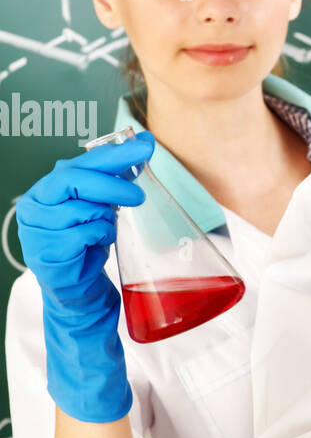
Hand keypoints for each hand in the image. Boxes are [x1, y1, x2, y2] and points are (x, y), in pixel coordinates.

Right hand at [15, 131, 154, 421]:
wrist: (78, 292)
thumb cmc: (88, 247)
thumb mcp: (101, 209)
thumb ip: (112, 182)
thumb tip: (143, 147)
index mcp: (50, 188)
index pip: (81, 162)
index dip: (114, 153)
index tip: (145, 145)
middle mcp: (38, 204)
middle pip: (75, 179)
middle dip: (112, 183)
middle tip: (138, 194)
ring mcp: (38, 228)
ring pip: (81, 207)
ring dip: (105, 216)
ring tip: (111, 227)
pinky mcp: (47, 252)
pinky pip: (83, 234)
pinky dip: (99, 236)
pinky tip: (100, 243)